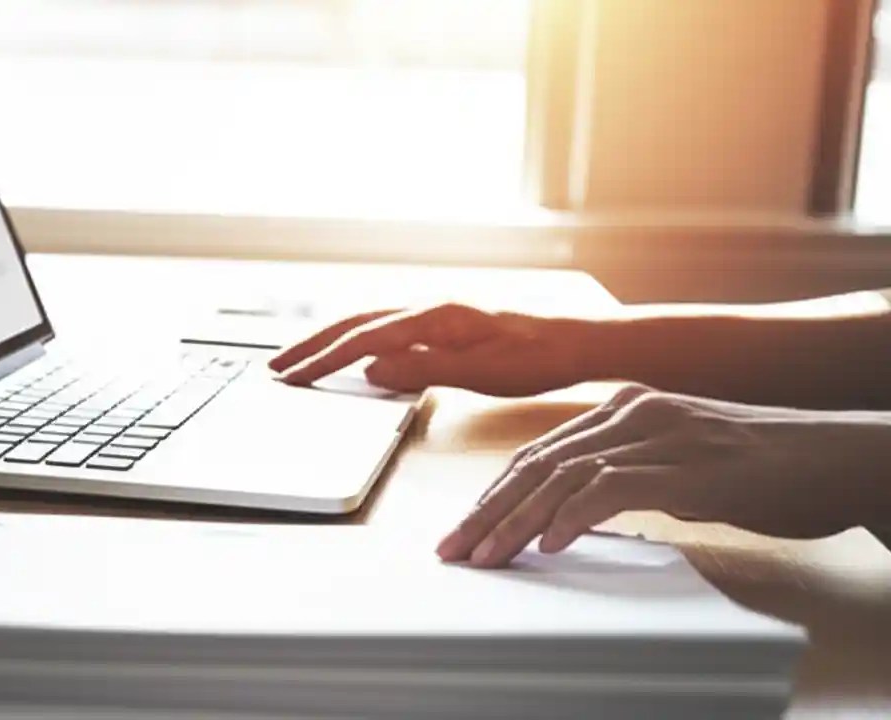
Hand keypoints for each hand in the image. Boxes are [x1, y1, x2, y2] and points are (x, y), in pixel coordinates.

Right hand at [268, 305, 588, 395]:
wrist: (576, 342)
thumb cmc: (537, 358)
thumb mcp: (482, 372)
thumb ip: (423, 369)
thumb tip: (370, 369)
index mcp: (434, 317)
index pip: (364, 339)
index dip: (323, 359)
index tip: (292, 376)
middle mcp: (428, 309)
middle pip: (355, 324)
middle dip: (311, 346)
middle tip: (275, 367)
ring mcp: (433, 315)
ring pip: (366, 322)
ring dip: (329, 340)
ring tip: (299, 359)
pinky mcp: (441, 325)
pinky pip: (385, 328)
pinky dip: (354, 339)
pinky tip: (349, 353)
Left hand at [436, 384, 890, 567]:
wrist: (836, 456)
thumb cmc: (759, 466)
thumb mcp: (675, 467)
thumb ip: (624, 477)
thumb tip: (570, 514)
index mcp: (624, 408)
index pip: (539, 454)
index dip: (494, 494)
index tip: (464, 531)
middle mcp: (633, 412)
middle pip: (538, 463)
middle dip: (489, 511)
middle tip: (455, 549)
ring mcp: (662, 434)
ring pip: (565, 475)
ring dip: (518, 520)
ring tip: (488, 555)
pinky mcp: (691, 464)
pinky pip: (616, 488)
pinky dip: (575, 516)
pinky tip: (550, 543)